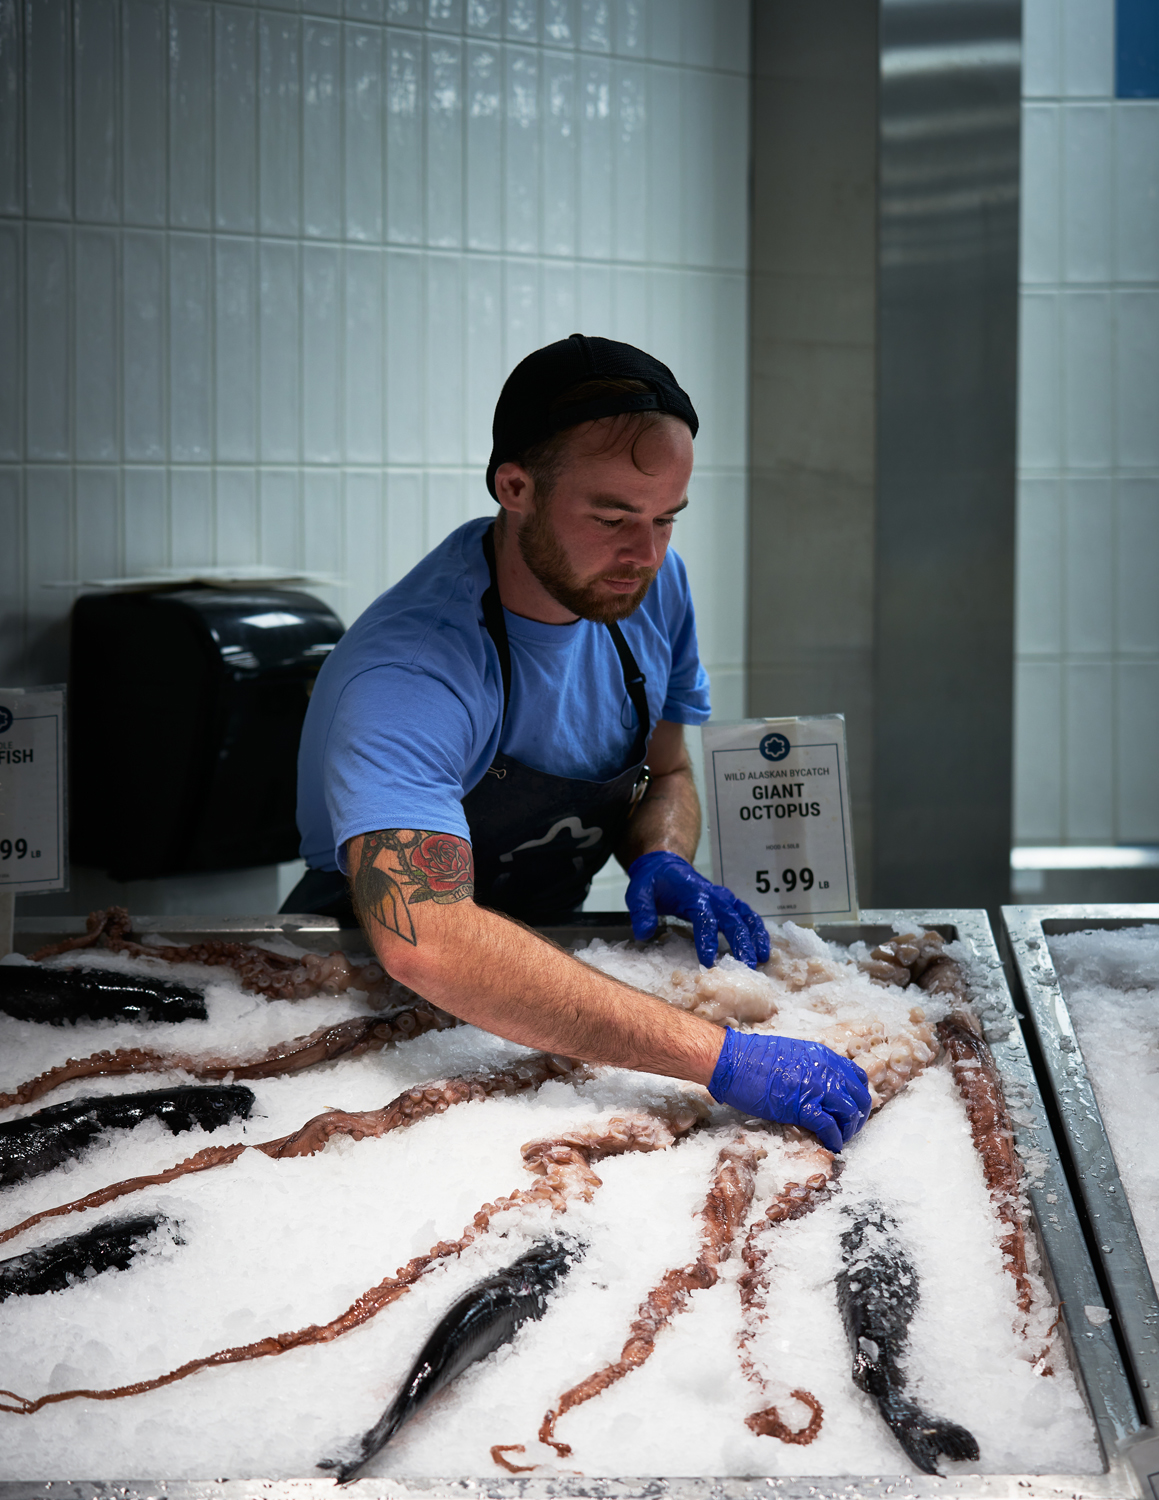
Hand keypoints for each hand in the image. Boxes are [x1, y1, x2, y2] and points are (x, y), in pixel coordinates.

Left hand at [626, 851, 770, 968]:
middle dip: (741, 943)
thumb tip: (644, 933)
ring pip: (746, 917)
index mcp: (692, 894)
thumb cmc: (653, 881)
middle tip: (747, 966)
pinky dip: (758, 932)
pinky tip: (763, 949)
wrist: (666, 865)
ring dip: (755, 937)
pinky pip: (749, 916)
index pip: (704, 917)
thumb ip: (642, 911)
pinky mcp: (729, 904)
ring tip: (762, 959)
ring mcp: (724, 899)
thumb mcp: (639, 892)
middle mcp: (713, 896)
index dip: (707, 939)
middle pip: (732, 919)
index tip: (708, 961)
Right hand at [707, 1028, 871, 1152]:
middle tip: (850, 1129)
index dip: (858, 1096)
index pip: (857, 1077)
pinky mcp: (801, 1106)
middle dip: (858, 1117)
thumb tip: (817, 1086)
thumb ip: (810, 1068)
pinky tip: (831, 1145)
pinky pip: (829, 1126)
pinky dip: (834, 1138)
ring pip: (849, 1112)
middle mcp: (825, 1069)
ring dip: (848, 1130)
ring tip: (840, 1139)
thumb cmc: (752, 1058)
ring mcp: (815, 1087)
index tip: (853, 1109)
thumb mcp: (791, 1055)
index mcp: (822, 1056)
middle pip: (859, 1097)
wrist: (732, 1060)